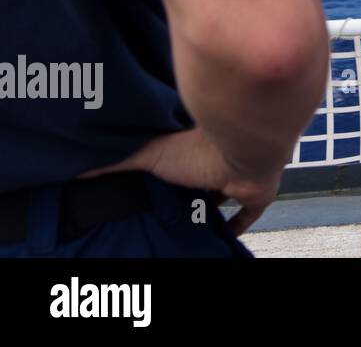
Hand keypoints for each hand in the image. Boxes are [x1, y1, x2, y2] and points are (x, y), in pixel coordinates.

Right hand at [79, 128, 281, 236]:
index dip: (168, 174)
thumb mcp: (151, 153)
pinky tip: (223, 236)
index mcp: (196, 149)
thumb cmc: (199, 148)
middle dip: (187, 195)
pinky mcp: (256, 195)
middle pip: (200, 182)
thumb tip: (80, 168)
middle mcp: (219, 161)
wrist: (244, 151)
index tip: (153, 190)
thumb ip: (119, 161)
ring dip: (210, 208)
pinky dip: (237, 225)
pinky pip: (248, 214)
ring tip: (188, 226)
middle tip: (167, 214)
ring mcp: (240, 178)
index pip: (180, 161)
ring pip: (223, 196)